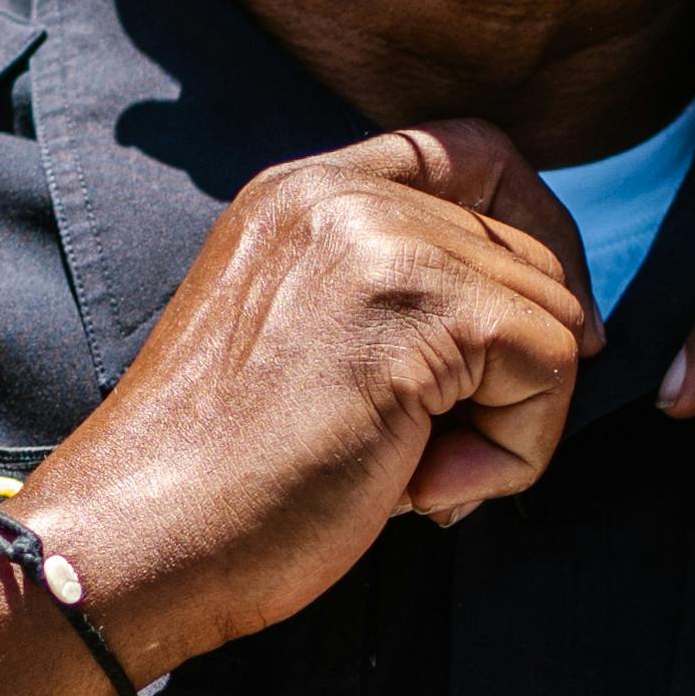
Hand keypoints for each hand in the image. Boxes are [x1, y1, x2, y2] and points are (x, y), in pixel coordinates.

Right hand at [31, 126, 598, 684]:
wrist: (139, 541)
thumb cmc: (215, 483)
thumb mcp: (299, 342)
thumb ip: (389, 296)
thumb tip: (554, 319)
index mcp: (301, 194)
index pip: (470, 154)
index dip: (530, 230)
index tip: (541, 326)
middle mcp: (339, 196)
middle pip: (530, 251)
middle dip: (517, 369)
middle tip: (433, 459)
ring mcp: (381, 244)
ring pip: (554, 317)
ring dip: (511, 424)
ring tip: (410, 479)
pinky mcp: (424, 310)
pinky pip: (554, 368)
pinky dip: (517, 452)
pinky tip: (420, 490)